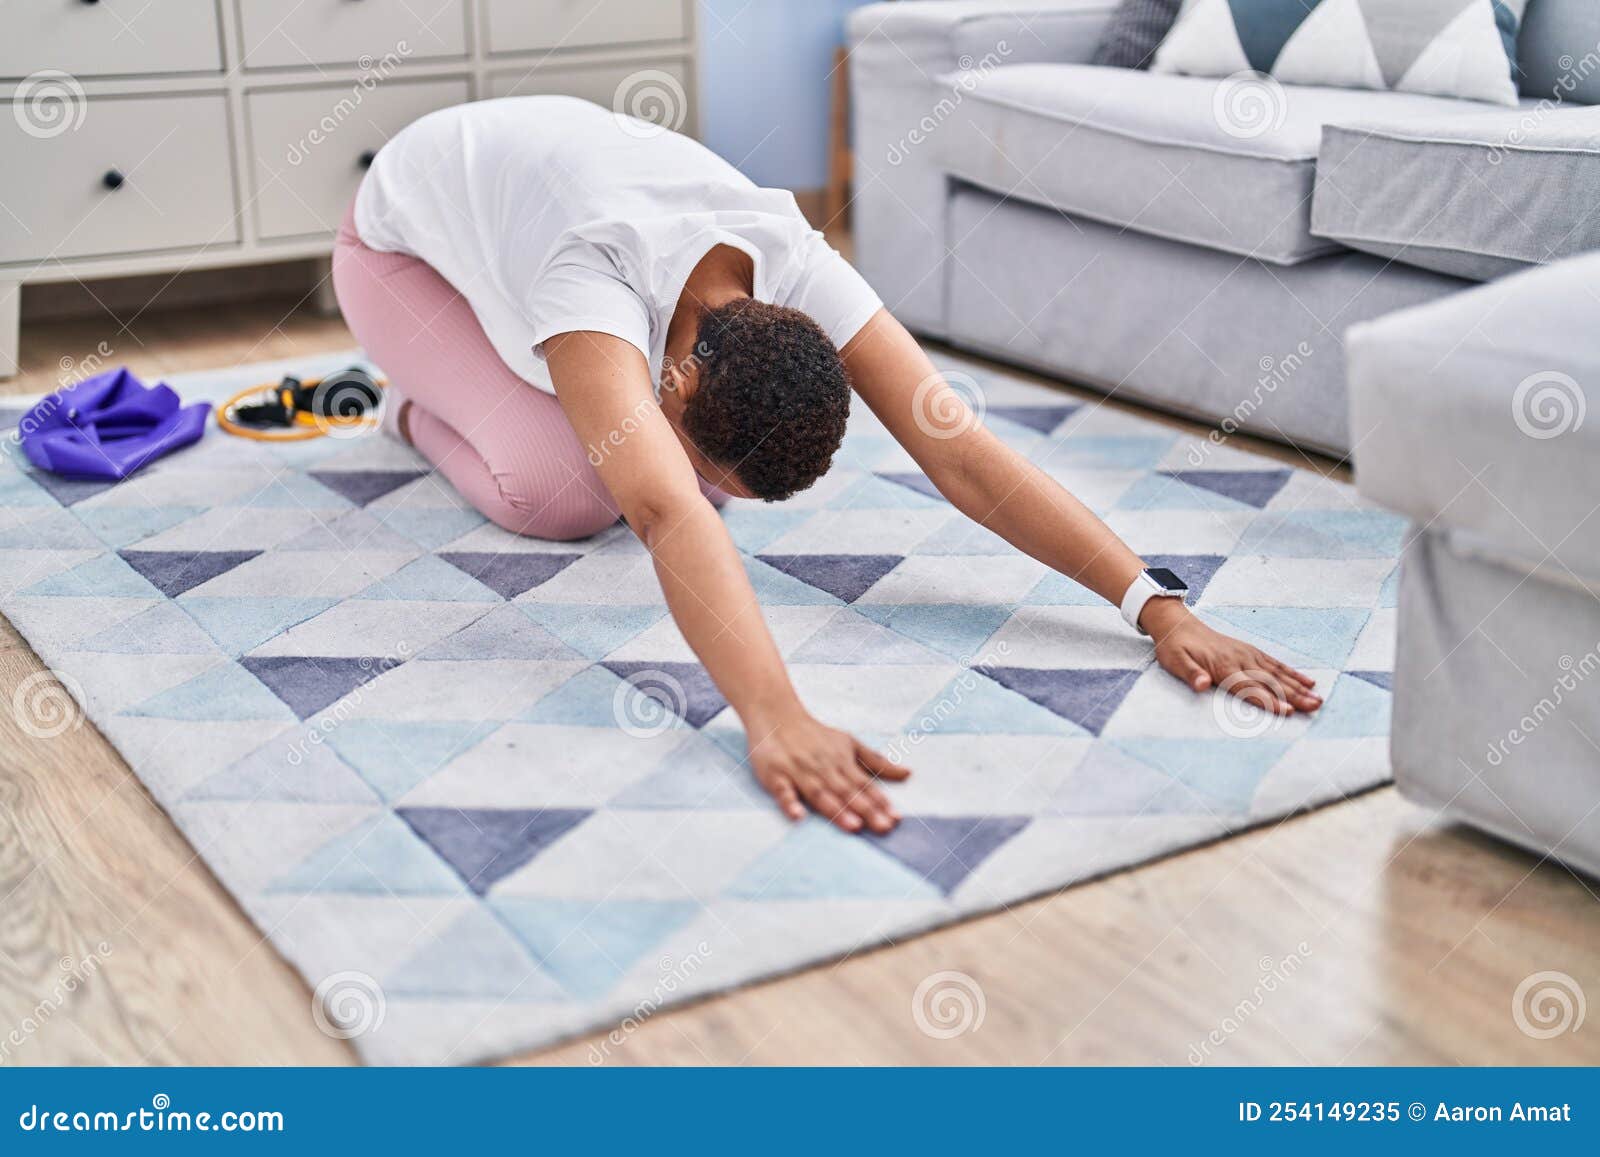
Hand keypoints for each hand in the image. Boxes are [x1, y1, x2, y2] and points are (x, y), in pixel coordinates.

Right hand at [744, 708, 909, 833]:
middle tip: (883, 827)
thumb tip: (908, 773)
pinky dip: (790, 803)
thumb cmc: (815, 735)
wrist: (776, 715)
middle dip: (866, 809)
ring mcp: (798, 771)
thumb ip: (876, 762)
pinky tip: (798, 816)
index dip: (880, 801)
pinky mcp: (775, 775)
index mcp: (841, 761)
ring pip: (819, 793)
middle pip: (846, 791)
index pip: (864, 784)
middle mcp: (822, 767)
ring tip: (854, 826)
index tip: (895, 818)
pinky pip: (783, 791)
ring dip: (836, 810)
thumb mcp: (849, 743)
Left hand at [1142, 600, 1320, 714]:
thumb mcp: (1175, 662)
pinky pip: (1275, 664)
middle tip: (1315, 707)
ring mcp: (1248, 654)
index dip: (1268, 700)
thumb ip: (1190, 674)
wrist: (1178, 624)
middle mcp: (1240, 660)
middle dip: (1294, 696)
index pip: (1249, 687)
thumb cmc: (1175, 648)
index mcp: (1223, 666)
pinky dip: (1293, 673)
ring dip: (1299, 687)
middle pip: (1270, 682)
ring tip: (1318, 699)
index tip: (1287, 711)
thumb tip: (1200, 684)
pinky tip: (1308, 682)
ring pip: (1278, 674)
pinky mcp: (1251, 652)